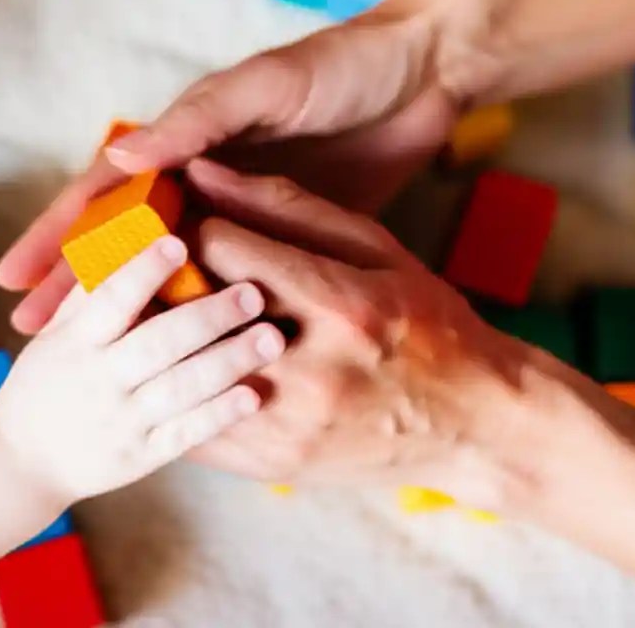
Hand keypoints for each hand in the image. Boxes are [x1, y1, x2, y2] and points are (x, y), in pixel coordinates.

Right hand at [0, 9, 464, 334]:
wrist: (422, 76)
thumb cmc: (339, 70)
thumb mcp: (264, 88)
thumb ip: (196, 122)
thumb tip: (119, 158)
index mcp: (186, 143)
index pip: (106, 196)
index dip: (58, 235)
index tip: (15, 277)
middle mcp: (202, 180)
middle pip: (126, 240)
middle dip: (76, 284)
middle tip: (29, 334)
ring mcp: (241, 213)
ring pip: (172, 270)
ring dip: (131, 312)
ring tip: (91, 358)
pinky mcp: (284, 238)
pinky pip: (229, 281)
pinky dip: (201, 313)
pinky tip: (183, 353)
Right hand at [0, 236, 285, 503]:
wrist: (25, 462)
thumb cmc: (45, 383)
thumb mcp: (55, 334)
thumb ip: (90, 291)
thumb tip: (124, 235)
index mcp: (75, 341)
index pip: (111, 299)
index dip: (143, 270)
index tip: (179, 242)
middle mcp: (98, 379)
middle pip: (159, 343)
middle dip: (209, 316)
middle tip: (253, 292)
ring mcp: (121, 420)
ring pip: (180, 387)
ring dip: (228, 361)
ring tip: (271, 338)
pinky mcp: (141, 455)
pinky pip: (185, 434)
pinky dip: (219, 415)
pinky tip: (253, 395)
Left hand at [182, 161, 548, 507]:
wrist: (473, 426)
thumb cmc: (426, 324)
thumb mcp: (374, 249)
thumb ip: (284, 206)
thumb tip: (201, 170)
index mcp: (339, 303)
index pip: (220, 248)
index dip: (193, 228)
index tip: (191, 224)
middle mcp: (312, 369)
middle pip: (192, 311)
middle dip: (168, 281)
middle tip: (162, 267)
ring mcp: (288, 425)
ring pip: (181, 373)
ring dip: (164, 340)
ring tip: (164, 316)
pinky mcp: (272, 464)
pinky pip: (190, 424)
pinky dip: (176, 391)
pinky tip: (183, 369)